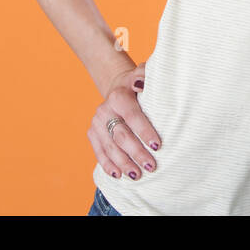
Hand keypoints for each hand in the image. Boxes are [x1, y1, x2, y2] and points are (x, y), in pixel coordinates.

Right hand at [87, 61, 161, 182]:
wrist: (118, 88)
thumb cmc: (137, 84)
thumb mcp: (142, 75)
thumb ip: (144, 76)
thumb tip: (141, 85)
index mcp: (118, 96)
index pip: (132, 116)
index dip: (144, 131)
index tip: (158, 146)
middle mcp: (104, 110)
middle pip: (121, 135)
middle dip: (136, 153)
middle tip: (151, 166)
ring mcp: (96, 123)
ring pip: (110, 147)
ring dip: (123, 163)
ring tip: (137, 175)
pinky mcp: (92, 133)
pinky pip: (99, 152)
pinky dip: (108, 165)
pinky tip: (118, 175)